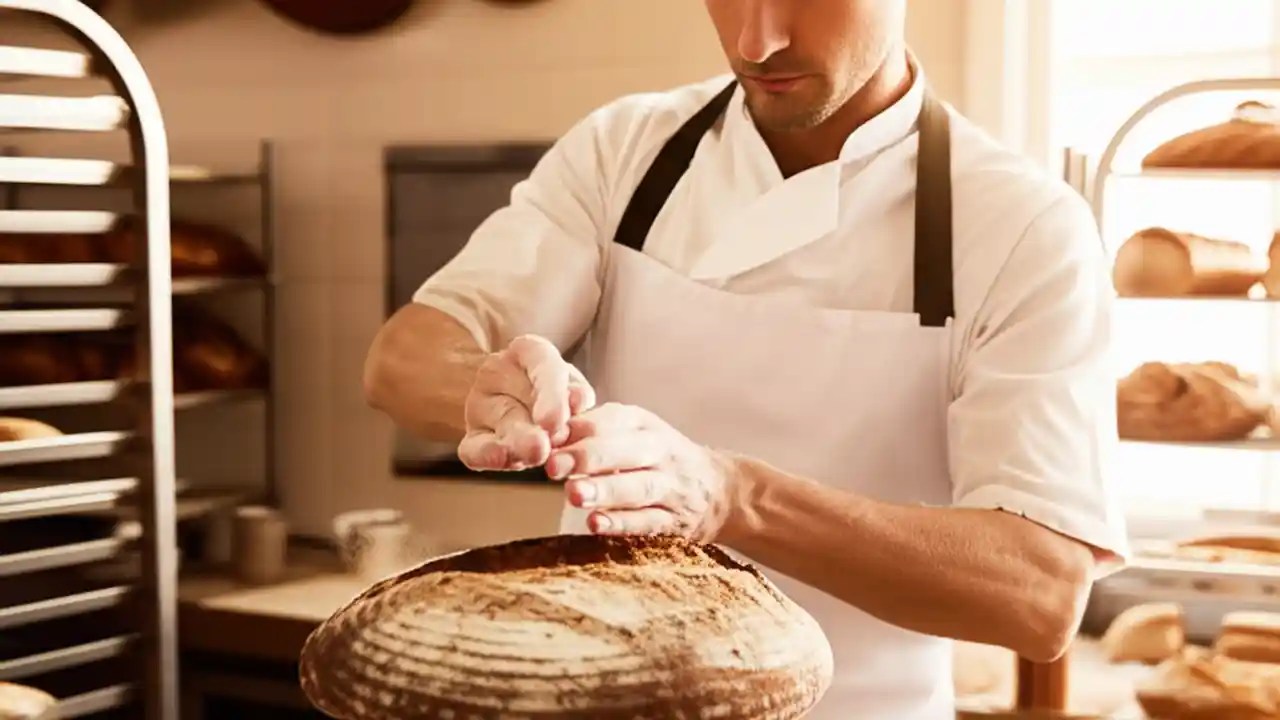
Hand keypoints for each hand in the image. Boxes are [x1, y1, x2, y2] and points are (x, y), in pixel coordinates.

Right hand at [458, 335, 595, 470]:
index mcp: (528, 351)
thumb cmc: (560, 394)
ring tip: (534, 454)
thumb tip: (578, 400)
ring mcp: (481, 406)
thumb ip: (576, 394)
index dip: (550, 391)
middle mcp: (498, 372)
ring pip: (500, 425)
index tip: (555, 420)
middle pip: (516, 399)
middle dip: (531, 426)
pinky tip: (499, 459)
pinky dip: (487, 454)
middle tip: (542, 445)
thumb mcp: (573, 385)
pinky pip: (474, 448)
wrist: (534, 408)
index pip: (540, 361)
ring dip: (517, 443)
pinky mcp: (473, 437)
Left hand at [545, 402, 740, 541]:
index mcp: (645, 425)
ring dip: (605, 491)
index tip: (547, 438)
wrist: (721, 491)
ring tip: (573, 494)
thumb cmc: (657, 459)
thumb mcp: (634, 433)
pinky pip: (648, 522)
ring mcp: (671, 487)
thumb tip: (548, 433)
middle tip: (554, 467)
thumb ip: (593, 430)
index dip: (581, 428)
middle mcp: (661, 452)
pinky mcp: (675, 522)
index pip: (615, 420)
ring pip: (638, 487)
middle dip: (589, 457)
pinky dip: (621, 524)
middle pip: (628, 451)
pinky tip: (595, 525)